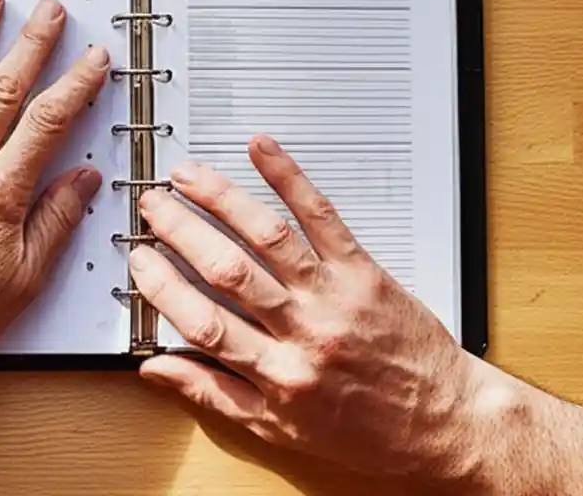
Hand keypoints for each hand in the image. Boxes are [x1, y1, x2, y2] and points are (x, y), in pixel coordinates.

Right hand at [131, 134, 484, 485]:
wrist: (442, 423)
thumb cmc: (367, 430)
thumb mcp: (278, 430)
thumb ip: (213, 396)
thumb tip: (157, 370)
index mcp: (279, 375)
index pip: (204, 324)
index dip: (164, 288)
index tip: (140, 262)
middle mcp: (305, 332)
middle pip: (229, 272)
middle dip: (181, 232)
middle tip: (153, 206)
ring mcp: (335, 296)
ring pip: (269, 238)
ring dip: (223, 199)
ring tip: (189, 175)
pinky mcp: (364, 271)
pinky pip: (324, 218)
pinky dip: (291, 179)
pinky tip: (264, 152)